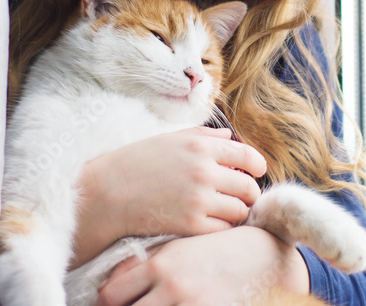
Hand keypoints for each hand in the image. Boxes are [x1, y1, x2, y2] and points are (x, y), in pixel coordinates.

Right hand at [72, 127, 266, 267]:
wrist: (107, 193)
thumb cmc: (136, 162)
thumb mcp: (170, 138)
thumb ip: (204, 136)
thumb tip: (231, 135)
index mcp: (201, 147)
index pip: (247, 156)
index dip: (258, 166)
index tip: (258, 171)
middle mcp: (205, 172)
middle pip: (249, 187)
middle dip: (249, 193)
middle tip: (241, 196)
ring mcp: (199, 200)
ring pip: (240, 211)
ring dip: (237, 212)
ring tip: (226, 211)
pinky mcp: (190, 225)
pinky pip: (223, 229)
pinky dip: (222, 227)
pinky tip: (211, 223)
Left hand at [94, 226, 309, 305]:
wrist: (265, 256)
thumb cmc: (218, 249)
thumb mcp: (180, 246)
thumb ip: (144, 263)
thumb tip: (110, 284)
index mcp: (160, 263)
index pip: (110, 294)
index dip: (108, 301)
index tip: (116, 301)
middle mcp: (171, 285)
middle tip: (134, 304)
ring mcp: (190, 304)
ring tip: (160, 304)